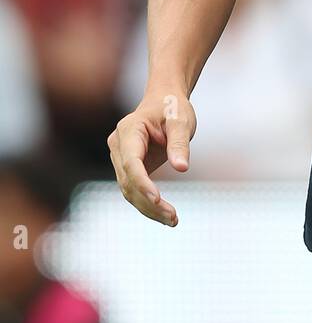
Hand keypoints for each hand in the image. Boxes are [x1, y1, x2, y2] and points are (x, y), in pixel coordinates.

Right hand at [108, 90, 196, 225]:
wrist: (164, 100)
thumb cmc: (173, 107)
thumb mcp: (181, 120)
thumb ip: (179, 143)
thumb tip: (181, 168)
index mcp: (129, 130)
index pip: (131, 162)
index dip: (142, 183)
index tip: (158, 200)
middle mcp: (118, 146)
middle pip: (128, 181)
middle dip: (149, 202)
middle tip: (173, 218)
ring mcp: (120, 158)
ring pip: (129, 190)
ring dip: (149, 208)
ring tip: (173, 221)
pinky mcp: (128, 168)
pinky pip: (134, 189)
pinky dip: (148, 204)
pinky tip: (166, 216)